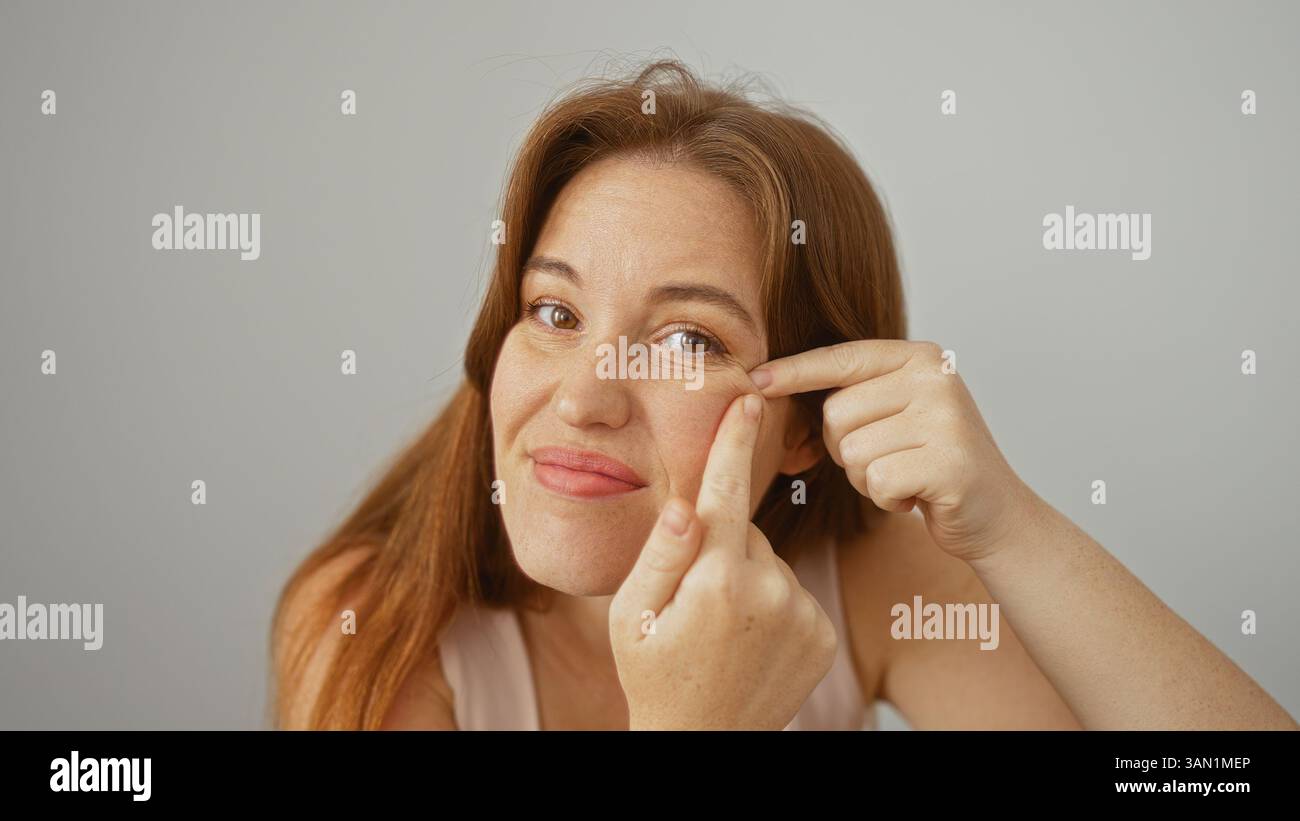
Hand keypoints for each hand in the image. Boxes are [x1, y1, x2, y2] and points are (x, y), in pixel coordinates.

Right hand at [609, 393, 837, 729]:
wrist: (703, 743)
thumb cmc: (652, 674)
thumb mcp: (630, 616)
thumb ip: (659, 554)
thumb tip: (687, 504)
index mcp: (716, 580)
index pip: (726, 494)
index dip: (733, 443)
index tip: (748, 398)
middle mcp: (771, 591)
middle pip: (744, 533)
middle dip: (720, 549)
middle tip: (691, 601)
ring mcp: (803, 615)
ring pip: (770, 562)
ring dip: (747, 579)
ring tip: (720, 629)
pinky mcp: (824, 635)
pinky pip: (793, 593)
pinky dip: (774, 604)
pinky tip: (750, 640)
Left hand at [750, 340, 1039, 562]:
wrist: (995, 515)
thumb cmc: (931, 464)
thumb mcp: (898, 412)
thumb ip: (856, 392)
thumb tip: (769, 382)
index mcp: (919, 357)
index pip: (841, 357)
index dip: (794, 372)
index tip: (754, 380)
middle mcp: (935, 378)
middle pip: (836, 413)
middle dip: (847, 450)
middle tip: (891, 461)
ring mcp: (946, 417)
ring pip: (853, 451)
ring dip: (868, 479)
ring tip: (907, 478)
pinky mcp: (950, 461)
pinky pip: (878, 480)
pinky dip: (888, 499)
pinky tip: (918, 497)